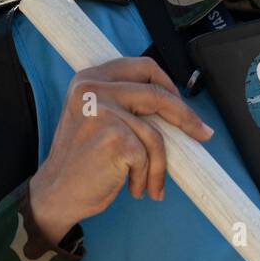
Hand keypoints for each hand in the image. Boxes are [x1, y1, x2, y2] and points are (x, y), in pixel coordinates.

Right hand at [28, 56, 213, 243]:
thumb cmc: (84, 160)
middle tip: (203, 134)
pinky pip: (148, 156)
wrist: (56, 194)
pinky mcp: (114, 138)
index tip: (181, 104)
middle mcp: (92, 89)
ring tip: (151, 184)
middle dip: (186, 117)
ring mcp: (102, 112)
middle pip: (158, 95)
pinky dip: (147, 176)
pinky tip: (135, 189)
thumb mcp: (98, 116)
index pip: (143, 67)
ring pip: (155, 134)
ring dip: (159, 165)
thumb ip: (126, 101)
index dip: (168, 84)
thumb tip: (177, 103)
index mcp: (90, 78)